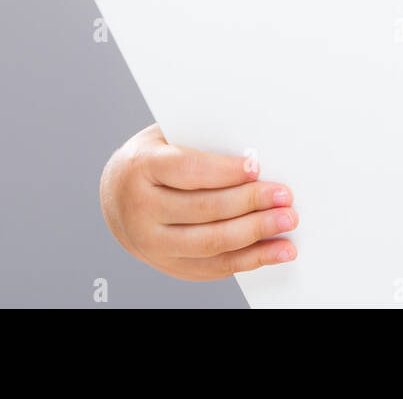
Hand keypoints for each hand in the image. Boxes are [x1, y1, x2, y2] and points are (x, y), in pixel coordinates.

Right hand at [100, 123, 298, 280]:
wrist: (116, 195)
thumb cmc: (153, 158)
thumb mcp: (167, 137)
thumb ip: (202, 143)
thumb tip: (254, 153)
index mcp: (142, 168)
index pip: (189, 170)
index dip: (226, 170)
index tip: (257, 167)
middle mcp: (142, 210)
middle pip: (204, 209)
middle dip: (250, 203)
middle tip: (283, 196)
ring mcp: (153, 243)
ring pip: (212, 242)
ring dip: (256, 233)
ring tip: (286, 222)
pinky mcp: (169, 265)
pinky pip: (215, 266)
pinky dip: (250, 259)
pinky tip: (275, 251)